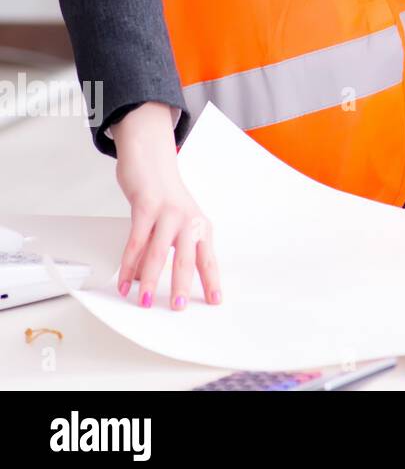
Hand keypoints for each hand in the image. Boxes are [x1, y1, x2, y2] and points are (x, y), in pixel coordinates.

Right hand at [112, 102, 220, 309]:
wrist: (152, 161)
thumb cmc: (165, 197)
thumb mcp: (178, 223)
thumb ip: (173, 248)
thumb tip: (162, 280)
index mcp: (200, 226)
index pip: (208, 258)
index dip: (212, 280)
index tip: (215, 301)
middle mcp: (188, 220)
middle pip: (186, 258)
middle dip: (181, 284)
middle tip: (177, 307)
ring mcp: (168, 213)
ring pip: (158, 253)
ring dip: (149, 279)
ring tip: (144, 301)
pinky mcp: (146, 207)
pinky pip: (136, 242)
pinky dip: (128, 265)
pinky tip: (125, 281)